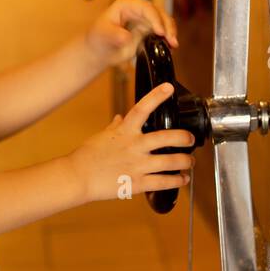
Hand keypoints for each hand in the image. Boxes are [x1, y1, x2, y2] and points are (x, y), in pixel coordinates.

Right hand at [69, 82, 194, 202]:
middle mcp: (134, 145)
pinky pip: (163, 181)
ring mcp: (137, 165)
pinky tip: (182, 179)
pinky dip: (177, 180)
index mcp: (125, 131)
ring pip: (170, 162)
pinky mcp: (137, 183)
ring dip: (185, 162)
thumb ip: (115, 127)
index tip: (169, 87)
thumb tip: (119, 118)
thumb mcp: (102, 136)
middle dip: (184, 138)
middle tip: (191, 139)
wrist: (78, 177)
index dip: (157, 96)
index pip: (142, 108)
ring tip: (190, 162)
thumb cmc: (87, 155)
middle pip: (167, 138)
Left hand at [86, 0, 177, 68]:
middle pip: (158, 12)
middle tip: (171, 40)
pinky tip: (171, 47)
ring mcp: (144, 19)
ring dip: (170, 32)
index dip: (155, 18)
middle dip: (167, 25)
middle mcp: (138, 9)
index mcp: (126, 4)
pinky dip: (167, 38)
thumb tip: (127, 37)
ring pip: (163, 21)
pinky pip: (162, 31)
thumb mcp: (104, 35)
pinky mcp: (148, 30)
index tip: (160, 32)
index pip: (146, 7)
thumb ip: (115, 35)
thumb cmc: (99, 39)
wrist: (100, 50)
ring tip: (173, 45)